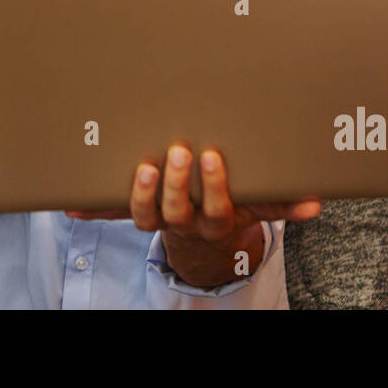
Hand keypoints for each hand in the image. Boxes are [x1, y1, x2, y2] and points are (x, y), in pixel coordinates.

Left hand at [70, 143, 319, 288]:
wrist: (207, 237)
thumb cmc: (235, 204)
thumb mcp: (260, 204)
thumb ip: (283, 202)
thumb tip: (316, 204)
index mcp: (218, 217)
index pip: (217, 206)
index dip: (213, 187)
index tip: (211, 157)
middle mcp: (185, 220)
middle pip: (177, 209)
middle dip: (176, 183)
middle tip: (176, 151)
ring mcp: (158, 216)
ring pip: (144, 214)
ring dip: (139, 192)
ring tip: (142, 165)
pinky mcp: (135, 210)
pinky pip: (111, 212)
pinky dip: (91, 209)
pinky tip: (70, 202)